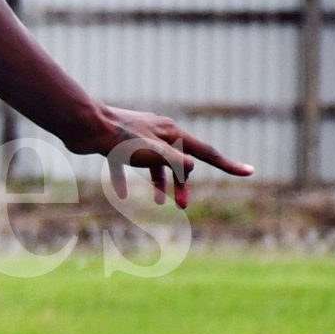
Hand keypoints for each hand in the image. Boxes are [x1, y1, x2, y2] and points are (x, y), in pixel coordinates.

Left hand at [66, 105, 254, 208]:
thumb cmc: (121, 140)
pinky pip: (126, 164)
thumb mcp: (157, 153)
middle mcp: (158, 132)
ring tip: (159, 203)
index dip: (229, 164)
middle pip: (178, 161)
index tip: (250, 172)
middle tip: (182, 206)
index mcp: (173, 133)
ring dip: (160, 183)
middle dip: (182, 184)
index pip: (206, 152)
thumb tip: (192, 169)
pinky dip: (128, 178)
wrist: (84, 126)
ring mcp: (137, 137)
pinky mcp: (117, 144)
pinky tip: (123, 193)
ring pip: (155, 163)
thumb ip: (178, 162)